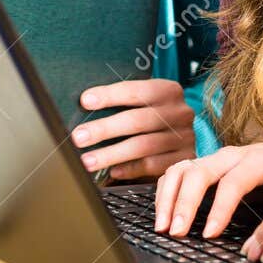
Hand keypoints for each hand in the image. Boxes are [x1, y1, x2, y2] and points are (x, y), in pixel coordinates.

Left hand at [72, 79, 195, 179]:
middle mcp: (180, 113)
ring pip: (142, 146)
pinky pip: (151, 166)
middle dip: (104, 129)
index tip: (85, 101)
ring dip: (111, 155)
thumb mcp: (145, 102)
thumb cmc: (152, 116)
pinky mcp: (182, 160)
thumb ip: (124, 102)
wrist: (181, 137)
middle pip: (137, 120)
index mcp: (169, 91)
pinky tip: (113, 171)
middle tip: (79, 137)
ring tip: (88, 161)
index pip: (137, 91)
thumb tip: (85, 105)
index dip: (110, 95)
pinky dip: (129, 169)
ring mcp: (184, 138)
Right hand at [153, 139, 262, 236]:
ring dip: (168, 198)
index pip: (234, 181)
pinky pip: (175, 173)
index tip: (209, 234)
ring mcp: (213, 158)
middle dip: (184, 203)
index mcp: (261, 159)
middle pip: (200, 172)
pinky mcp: (202, 165)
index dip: (219, 208)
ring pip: (181, 169)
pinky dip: (165, 193)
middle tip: (177, 233)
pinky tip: (162, 215)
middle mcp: (232, 154)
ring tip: (162, 227)